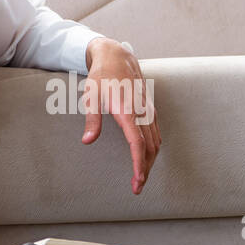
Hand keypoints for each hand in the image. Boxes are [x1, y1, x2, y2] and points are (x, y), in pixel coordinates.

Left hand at [81, 38, 160, 194]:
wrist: (118, 56)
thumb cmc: (101, 77)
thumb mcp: (91, 96)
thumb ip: (92, 119)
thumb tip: (88, 141)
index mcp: (127, 110)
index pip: (137, 143)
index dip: (138, 164)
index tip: (137, 181)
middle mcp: (142, 112)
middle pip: (150, 147)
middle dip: (145, 170)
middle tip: (137, 188)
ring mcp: (148, 110)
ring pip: (155, 142)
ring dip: (150, 162)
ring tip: (141, 178)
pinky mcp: (150, 110)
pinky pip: (156, 134)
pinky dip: (153, 150)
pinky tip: (146, 159)